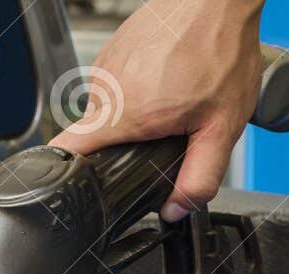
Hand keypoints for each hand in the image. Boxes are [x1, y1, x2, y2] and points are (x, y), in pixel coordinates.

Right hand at [49, 0, 263, 220]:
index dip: (67, 175)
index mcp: (124, 113)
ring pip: (112, 109)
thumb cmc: (220, 50)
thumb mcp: (221, 129)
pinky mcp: (114, 48)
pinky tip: (171, 79)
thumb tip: (177, 209)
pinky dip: (141, 89)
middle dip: (129, 144)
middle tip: (170, 130)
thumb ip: (199, 178)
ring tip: (176, 98)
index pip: (67, 151)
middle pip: (99, 137)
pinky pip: (119, 83)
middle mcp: (106, 87)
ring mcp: (107, 63)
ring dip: (138, 114)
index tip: (74, 188)